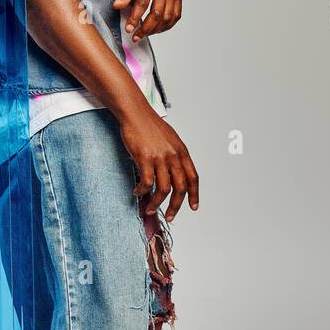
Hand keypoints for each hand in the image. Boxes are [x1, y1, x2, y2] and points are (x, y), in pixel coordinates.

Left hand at [112, 0, 181, 40]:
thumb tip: (117, 7)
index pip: (142, 3)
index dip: (135, 18)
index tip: (129, 29)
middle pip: (157, 13)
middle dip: (146, 28)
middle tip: (136, 37)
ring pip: (168, 16)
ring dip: (156, 29)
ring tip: (145, 34)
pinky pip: (176, 15)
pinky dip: (168, 25)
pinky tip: (157, 29)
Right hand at [118, 105, 198, 221]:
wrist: (136, 113)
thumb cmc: (150, 125)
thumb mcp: (170, 139)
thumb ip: (174, 155)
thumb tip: (173, 173)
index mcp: (182, 152)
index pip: (193, 178)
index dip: (194, 194)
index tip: (193, 206)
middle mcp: (173, 156)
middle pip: (180, 188)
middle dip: (175, 206)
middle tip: (169, 216)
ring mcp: (160, 158)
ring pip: (163, 189)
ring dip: (157, 203)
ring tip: (149, 209)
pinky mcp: (145, 158)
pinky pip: (147, 182)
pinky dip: (142, 191)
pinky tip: (137, 192)